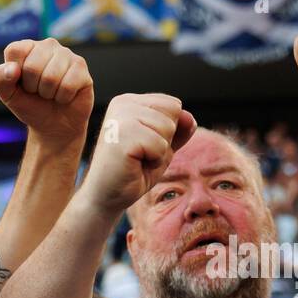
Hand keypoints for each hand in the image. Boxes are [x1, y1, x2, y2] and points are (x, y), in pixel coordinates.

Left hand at [0, 38, 93, 147]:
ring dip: (48, 94)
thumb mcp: (8, 96)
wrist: (54, 125)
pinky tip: (64, 95)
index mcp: (26, 47)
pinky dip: (63, 98)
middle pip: (32, 66)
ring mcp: (66, 54)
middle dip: (33, 87)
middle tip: (38, 91)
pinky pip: (67, 85)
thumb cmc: (30, 105)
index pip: (15, 51)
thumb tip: (12, 69)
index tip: (21, 84)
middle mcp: (47, 45)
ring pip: (51, 77)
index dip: (14, 75)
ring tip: (51, 93)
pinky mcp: (81, 66)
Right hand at [79, 93, 196, 217]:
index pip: (173, 104)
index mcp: (129, 101)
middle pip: (173, 112)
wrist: (108, 196)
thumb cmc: (133, 171)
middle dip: (165, 139)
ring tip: (137, 159)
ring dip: (159, 151)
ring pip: (168, 127)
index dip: (168, 131)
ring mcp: (120, 118)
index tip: (144, 146)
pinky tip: (134, 164)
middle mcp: (122, 104)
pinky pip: (160, 145)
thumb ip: (178, 129)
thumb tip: (189, 117)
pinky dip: (154, 160)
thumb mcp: (162, 146)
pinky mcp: (121, 136)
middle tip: (141, 155)